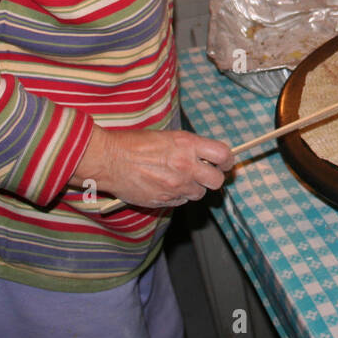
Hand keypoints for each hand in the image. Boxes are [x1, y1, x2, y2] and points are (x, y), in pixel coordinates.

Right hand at [71, 124, 234, 208]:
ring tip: (179, 178)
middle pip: (217, 181)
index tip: (226, 162)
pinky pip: (181, 201)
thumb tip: (206, 156)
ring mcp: (176, 186)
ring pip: (199, 194)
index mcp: (187, 145)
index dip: (228, 160)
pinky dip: (178, 196)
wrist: (109, 159)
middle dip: (215, 178)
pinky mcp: (164, 200)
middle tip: (208, 174)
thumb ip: (190, 147)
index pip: (223, 154)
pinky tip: (165, 186)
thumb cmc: (134, 144)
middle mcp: (185, 166)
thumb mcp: (168, 136)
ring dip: (194, 188)